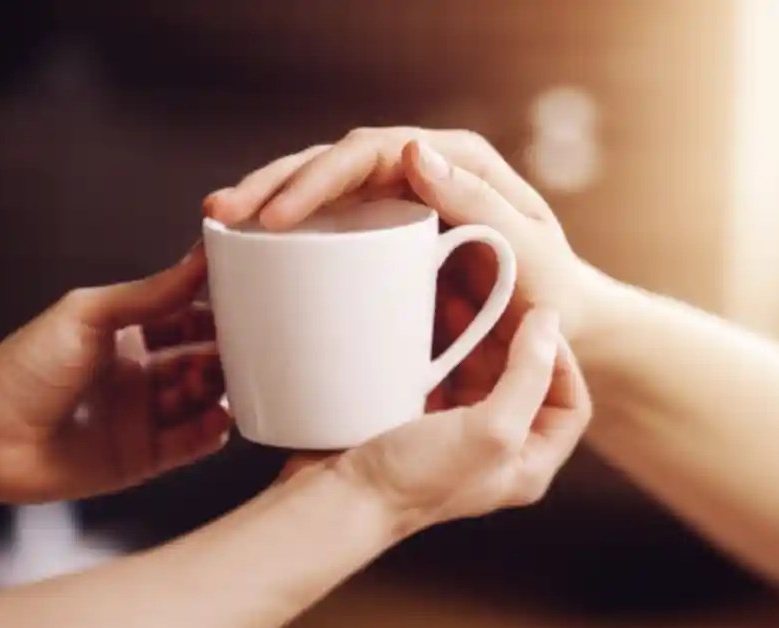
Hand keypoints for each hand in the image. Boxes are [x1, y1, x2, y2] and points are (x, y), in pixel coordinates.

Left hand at [0, 247, 230, 505]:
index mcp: (126, 335)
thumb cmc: (22, 370)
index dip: (217, 311)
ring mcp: (144, 416)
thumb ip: (151, 293)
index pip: (187, 317)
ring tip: (231, 383)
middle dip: (228, 354)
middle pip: (202, 360)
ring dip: (221, 391)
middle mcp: (140, 374)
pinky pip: (191, 444)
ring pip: (202, 401)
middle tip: (254, 347)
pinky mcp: (144, 457)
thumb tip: (199, 257)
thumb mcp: (90, 314)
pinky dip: (211, 432)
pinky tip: (220, 419)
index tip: (250, 300)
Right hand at [203, 127, 610, 342]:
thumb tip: (410, 153)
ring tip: (216, 226)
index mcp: (458, 162)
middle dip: (272, 183)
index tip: (277, 215)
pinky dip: (288, 235)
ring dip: (267, 201)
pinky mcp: (387, 240)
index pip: (373, 151)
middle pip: (334, 163)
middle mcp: (422, 173)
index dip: (318, 175)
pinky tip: (246, 252)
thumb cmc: (553, 292)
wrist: (562, 326)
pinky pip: (331, 226)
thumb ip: (481, 205)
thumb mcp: (530, 252)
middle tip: (220, 214)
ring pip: (323, 189)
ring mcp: (401, 204)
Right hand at [279, 308, 589, 536]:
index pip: (571, 404)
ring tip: (462, 296)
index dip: (562, 360)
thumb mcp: (491, 428)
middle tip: (497, 295)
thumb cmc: (417, 478)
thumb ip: (528, 374)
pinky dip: (443, 344)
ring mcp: (459, 436)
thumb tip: (547, 322)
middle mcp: (500, 451)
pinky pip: (445, 372)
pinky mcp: (421, 420)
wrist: (339, 499)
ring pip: (484, 371)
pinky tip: (430, 318)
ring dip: (477, 333)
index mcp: (529, 464)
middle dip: (514, 336)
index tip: (537, 321)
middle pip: (527, 382)